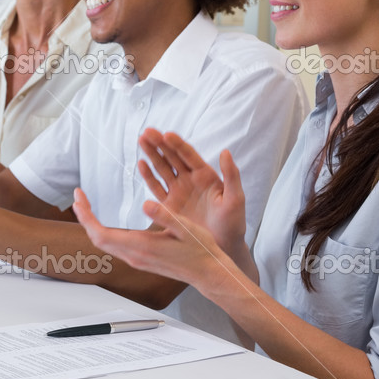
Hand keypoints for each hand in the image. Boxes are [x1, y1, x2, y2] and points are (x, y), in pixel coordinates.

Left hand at [72, 187, 225, 288]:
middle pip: (97, 239)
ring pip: (104, 244)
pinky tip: (104, 222)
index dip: (86, 216)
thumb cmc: (200, 250)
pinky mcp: (140, 260)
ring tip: (87, 206)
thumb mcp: (186, 228)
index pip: (101, 233)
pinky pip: (113, 247)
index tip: (79, 198)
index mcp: (142, 246)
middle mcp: (135, 255)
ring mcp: (136, 260)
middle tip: (79, 197)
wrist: (208, 273)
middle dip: (84, 217)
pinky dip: (102, 232)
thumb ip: (165, 215)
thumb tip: (146, 204)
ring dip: (91, 225)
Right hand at [137, 129, 246, 258]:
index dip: (178, 144)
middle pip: (172, 157)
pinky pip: (156, 187)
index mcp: (206, 175)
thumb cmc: (233, 223)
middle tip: (148, 131)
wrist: (222, 247)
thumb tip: (226, 151)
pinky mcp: (169, 205)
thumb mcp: (236, 199)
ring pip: (162, 168)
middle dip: (160, 144)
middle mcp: (190, 180)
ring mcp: (178, 191)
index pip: (189, 155)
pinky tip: (141, 163)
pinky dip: (149, 176)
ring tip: (141, 140)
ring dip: (152, 154)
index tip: (167, 134)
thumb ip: (232, 176)